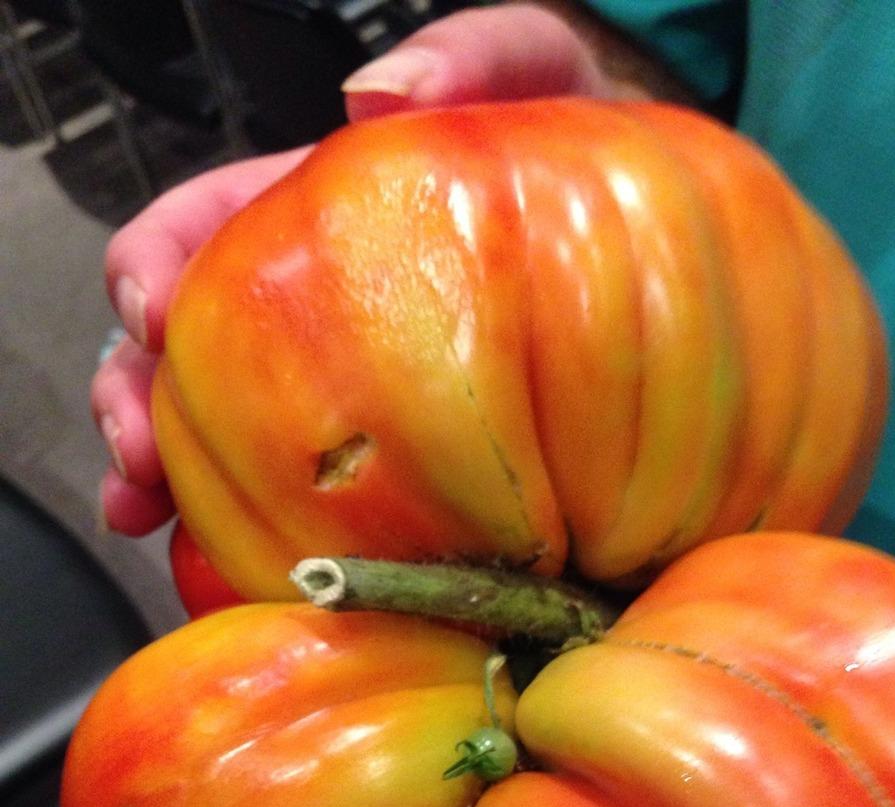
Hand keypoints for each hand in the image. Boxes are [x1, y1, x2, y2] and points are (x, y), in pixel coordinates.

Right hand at [93, 3, 648, 534]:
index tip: (154, 314)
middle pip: (198, 361)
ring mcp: (357, 402)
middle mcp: (324, 319)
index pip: (208, 234)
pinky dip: (274, 549)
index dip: (158, 269)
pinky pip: (321, 518)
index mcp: (326, 221)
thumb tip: (380, 91)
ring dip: (181, 490)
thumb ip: (478, 56)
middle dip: (141, 404)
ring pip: (236, 450)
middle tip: (138, 457)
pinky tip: (254, 578)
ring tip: (151, 521)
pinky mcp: (410, 478)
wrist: (673, 256)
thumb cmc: (590, 167)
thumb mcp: (546, 79)